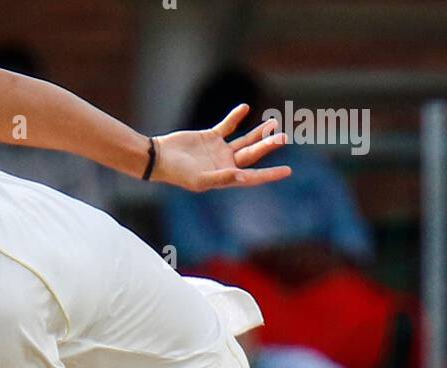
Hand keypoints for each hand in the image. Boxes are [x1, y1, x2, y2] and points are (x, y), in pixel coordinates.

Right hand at [152, 105, 290, 192]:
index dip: (270, 174)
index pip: (252, 176)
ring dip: (258, 133)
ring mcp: (219, 150)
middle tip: (283, 137)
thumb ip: (222, 178)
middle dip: (267, 146)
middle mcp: (225, 164)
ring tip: (274, 123)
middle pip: (251, 154)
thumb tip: (243, 176)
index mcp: (225, 177)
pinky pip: (227, 126)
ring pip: (244, 140)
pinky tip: (245, 109)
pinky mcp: (210, 137)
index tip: (287, 171)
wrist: (159, 158)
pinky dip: (236, 117)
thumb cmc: (177, 173)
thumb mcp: (200, 179)